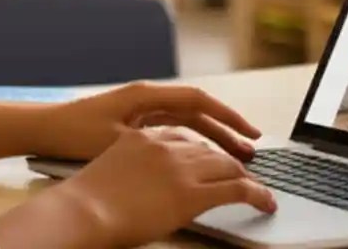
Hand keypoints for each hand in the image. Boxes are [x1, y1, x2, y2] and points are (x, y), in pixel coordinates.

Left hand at [36, 82, 261, 160]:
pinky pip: (172, 129)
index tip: (250, 133)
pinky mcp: (134, 122)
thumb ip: (153, 142)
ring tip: (235, 156)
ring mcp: (141, 109)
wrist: (44, 129)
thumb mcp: (117, 141)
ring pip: (186, 121)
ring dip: (210, 136)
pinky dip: (191, 140)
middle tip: (251, 149)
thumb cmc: (75, 133)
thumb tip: (187, 150)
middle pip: (197, 111)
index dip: (227, 116)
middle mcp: (147, 98)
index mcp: (146, 96)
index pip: (198, 101)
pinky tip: (203, 157)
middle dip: (226, 129)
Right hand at [54, 128, 275, 247]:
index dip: (202, 149)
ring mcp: (181, 166)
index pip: (183, 136)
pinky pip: (236, 187)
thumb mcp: (110, 168)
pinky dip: (255, 193)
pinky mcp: (193, 191)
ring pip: (227, 165)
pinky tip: (264, 200)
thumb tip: (144, 183)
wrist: (83, 211)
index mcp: (144, 138)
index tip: (212, 157)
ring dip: (246, 176)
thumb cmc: (86, 201)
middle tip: (245, 169)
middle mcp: (166, 145)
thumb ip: (133, 167)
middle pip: (209, 148)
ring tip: (258, 189)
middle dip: (230, 158)